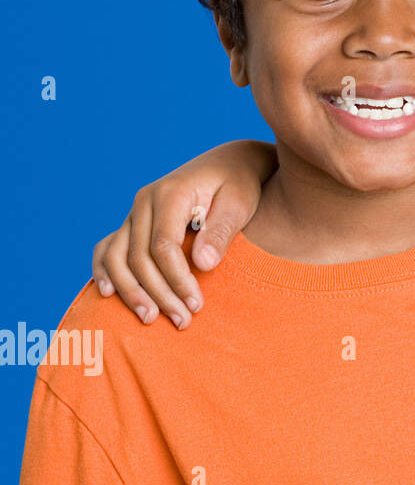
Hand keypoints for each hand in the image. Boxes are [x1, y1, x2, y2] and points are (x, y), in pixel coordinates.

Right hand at [90, 140, 274, 327]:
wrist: (230, 162)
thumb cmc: (239, 184)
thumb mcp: (239, 203)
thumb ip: (221, 231)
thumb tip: (204, 264)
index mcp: (171, 194)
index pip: (164, 246)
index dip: (177, 280)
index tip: (196, 305)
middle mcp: (145, 201)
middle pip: (139, 257)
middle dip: (159, 293)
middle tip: (182, 321)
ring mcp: (135, 211)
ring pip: (118, 256)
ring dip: (130, 291)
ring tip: (149, 318)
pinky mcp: (134, 221)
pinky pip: (109, 247)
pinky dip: (105, 270)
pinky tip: (108, 294)